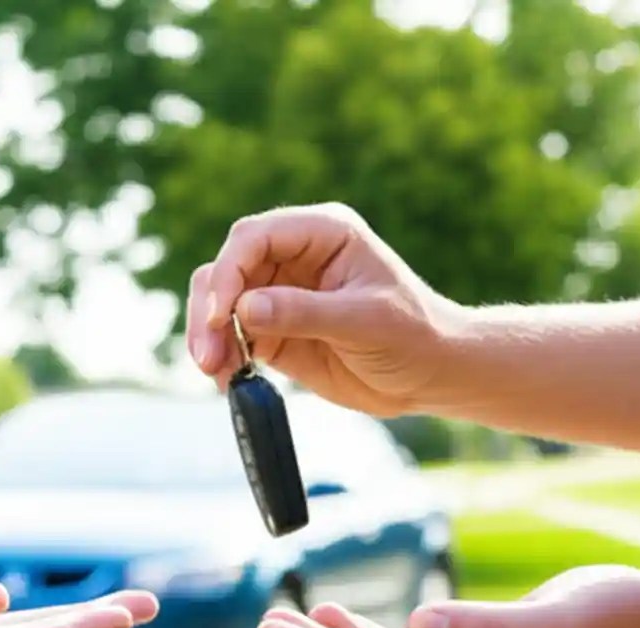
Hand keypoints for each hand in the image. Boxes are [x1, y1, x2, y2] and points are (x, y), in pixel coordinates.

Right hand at [186, 202, 462, 415]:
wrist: (432, 374)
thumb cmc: (414, 335)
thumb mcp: (365, 322)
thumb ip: (304, 313)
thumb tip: (245, 309)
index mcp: (322, 233)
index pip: (255, 237)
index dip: (229, 272)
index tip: (223, 315)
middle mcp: (294, 256)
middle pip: (228, 268)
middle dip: (210, 309)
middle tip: (208, 355)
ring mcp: (280, 293)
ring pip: (221, 303)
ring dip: (209, 335)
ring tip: (215, 372)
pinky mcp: (274, 331)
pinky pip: (233, 338)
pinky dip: (223, 358)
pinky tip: (228, 382)